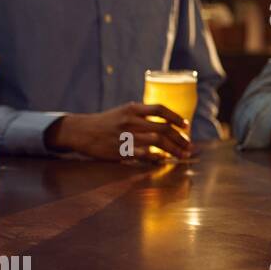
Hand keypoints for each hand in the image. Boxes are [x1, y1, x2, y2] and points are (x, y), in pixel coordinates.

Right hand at [46, 103, 191, 160]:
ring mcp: (125, 136)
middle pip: (163, 128)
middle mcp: (130, 121)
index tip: (186, 126)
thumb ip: (143, 115)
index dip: (176, 118)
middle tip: (189, 145)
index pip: (160, 109)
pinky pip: (144, 155)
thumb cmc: (106, 122)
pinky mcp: (120, 151)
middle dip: (180, 138)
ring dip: (174, 149)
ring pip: (157, 142)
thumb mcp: (123, 112)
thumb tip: (168, 122)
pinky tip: (164, 160)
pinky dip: (157, 158)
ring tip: (183, 154)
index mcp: (132, 109)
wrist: (81, 131)